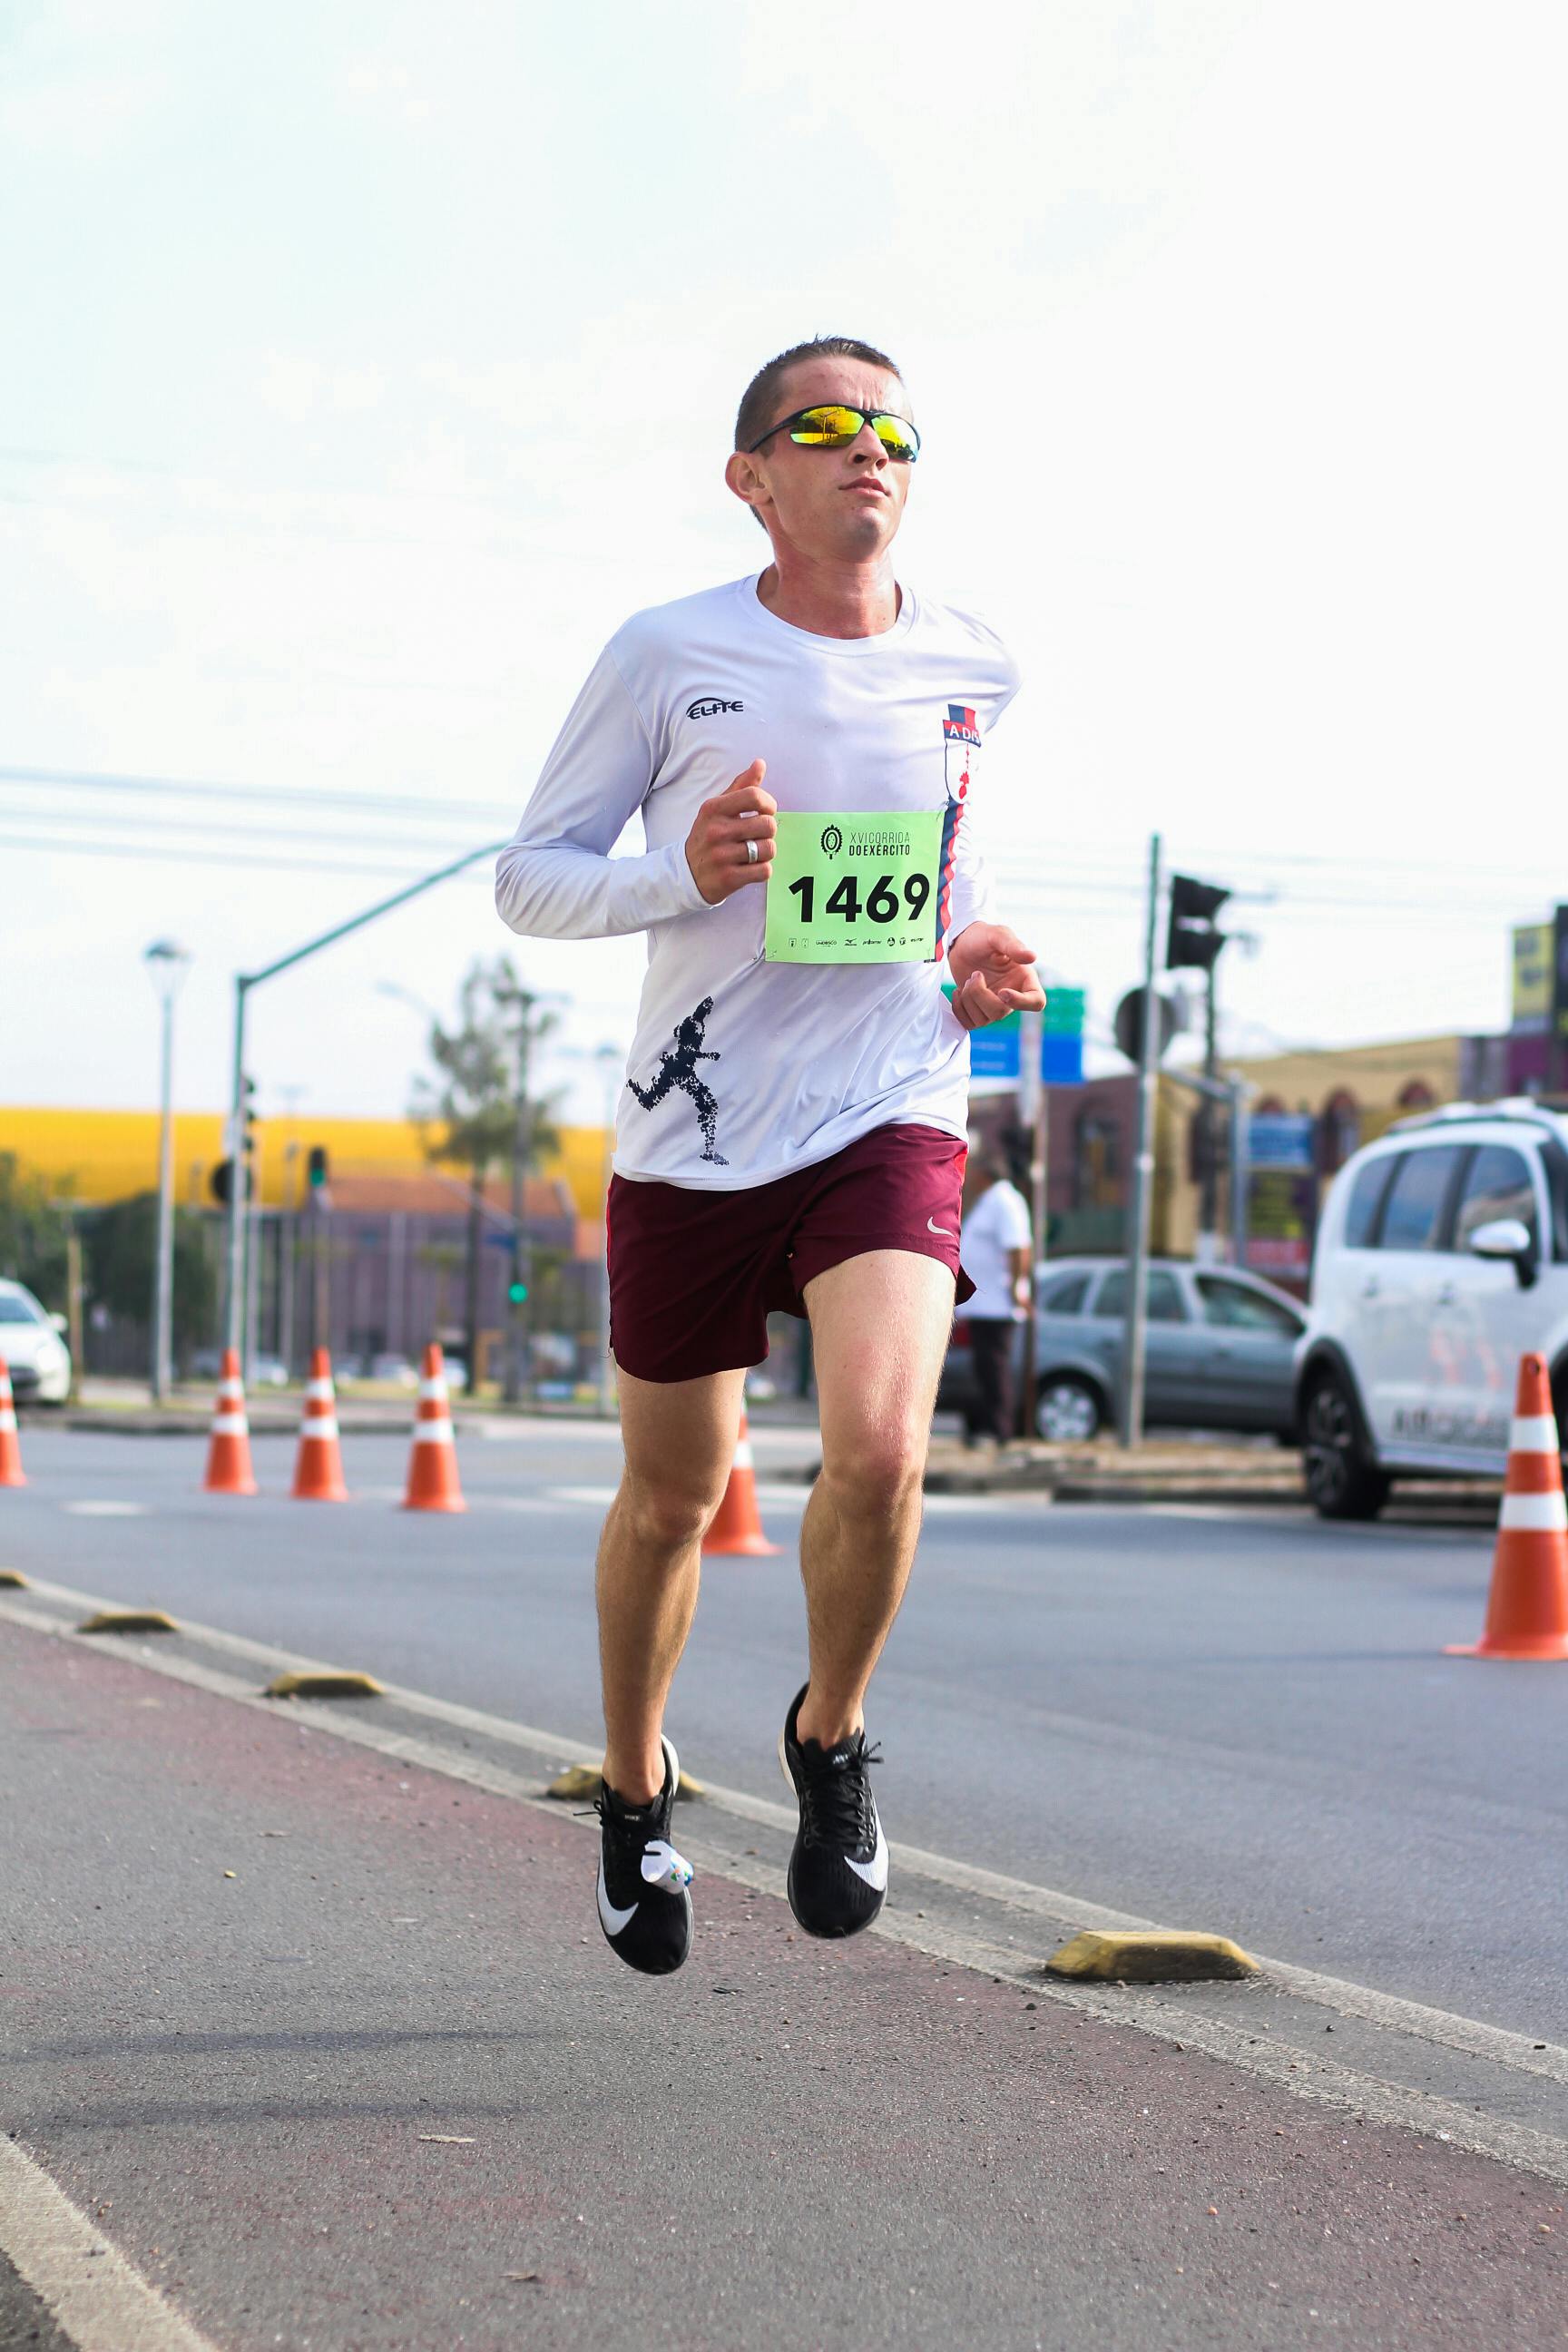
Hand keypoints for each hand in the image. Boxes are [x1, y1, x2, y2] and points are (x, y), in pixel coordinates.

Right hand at [685, 760, 777, 904]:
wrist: (686, 874)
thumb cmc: (708, 836)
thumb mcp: (717, 808)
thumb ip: (741, 786)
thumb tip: (760, 763)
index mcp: (713, 808)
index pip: (754, 796)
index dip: (769, 804)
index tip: (765, 811)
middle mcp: (716, 831)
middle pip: (767, 824)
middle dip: (768, 831)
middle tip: (756, 835)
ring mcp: (722, 856)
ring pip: (769, 849)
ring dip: (766, 852)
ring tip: (753, 852)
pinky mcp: (729, 878)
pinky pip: (765, 870)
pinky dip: (762, 870)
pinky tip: (749, 867)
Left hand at [947, 923, 1044, 1030]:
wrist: (961, 942)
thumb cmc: (983, 936)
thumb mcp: (998, 935)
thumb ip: (1013, 946)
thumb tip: (1032, 957)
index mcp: (1024, 979)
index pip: (1036, 1002)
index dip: (1020, 1002)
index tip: (1002, 991)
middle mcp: (1012, 995)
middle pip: (1000, 1012)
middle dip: (980, 994)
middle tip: (975, 974)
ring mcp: (994, 1005)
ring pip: (984, 1020)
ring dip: (969, 999)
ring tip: (968, 980)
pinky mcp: (976, 1010)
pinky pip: (969, 1024)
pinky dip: (959, 1010)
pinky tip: (958, 992)